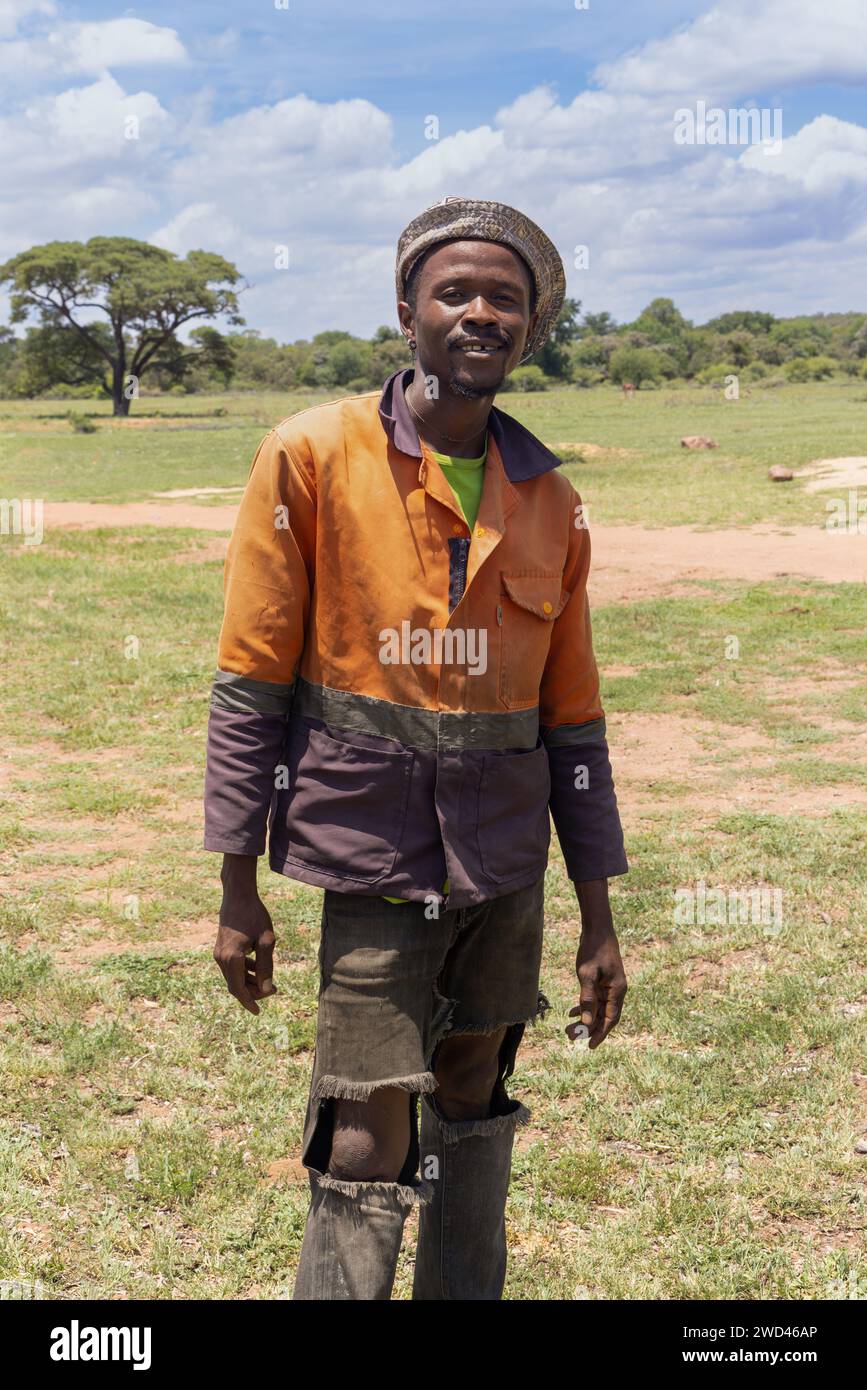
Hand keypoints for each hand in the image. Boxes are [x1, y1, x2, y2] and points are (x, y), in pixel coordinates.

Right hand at [214, 854, 276, 1014]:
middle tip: (274, 989)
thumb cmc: (254, 915)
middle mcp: (221, 958)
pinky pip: (232, 967)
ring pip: (234, 976)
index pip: (238, 990)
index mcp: (231, 959)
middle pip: (236, 985)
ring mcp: (219, 953)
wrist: (237, 895)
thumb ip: (266, 967)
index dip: (249, 1002)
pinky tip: (258, 967)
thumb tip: (267, 990)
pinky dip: (244, 971)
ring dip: (250, 981)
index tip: (258, 1012)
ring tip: (269, 980)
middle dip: (254, 991)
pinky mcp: (221, 948)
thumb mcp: (266, 941)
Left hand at [567, 878, 627, 1049]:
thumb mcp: (587, 974)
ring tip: (568, 1028)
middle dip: (588, 1028)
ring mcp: (610, 985)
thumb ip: (587, 998)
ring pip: (598, 1009)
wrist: (598, 929)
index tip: (590, 1046)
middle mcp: (616, 991)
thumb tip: (587, 1022)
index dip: (600, 1034)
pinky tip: (572, 1012)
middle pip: (604, 1016)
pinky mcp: (603, 980)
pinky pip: (595, 999)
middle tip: (570, 1036)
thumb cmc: (593, 950)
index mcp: (617, 991)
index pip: (610, 1019)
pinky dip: (585, 1007)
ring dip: (585, 1019)